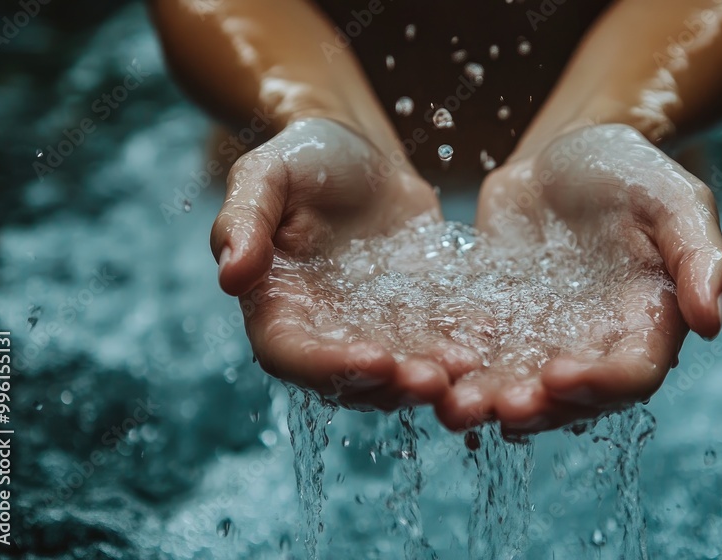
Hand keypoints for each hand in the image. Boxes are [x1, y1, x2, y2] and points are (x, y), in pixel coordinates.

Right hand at [212, 118, 475, 409]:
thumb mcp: (265, 174)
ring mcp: (375, 330)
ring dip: (433, 378)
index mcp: (278, 306)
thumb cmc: (302, 158)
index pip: (293, 355)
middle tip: (435, 381)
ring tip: (468, 368)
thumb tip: (231, 275)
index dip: (329, 366)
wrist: (359, 151)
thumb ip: (243, 220)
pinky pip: (441, 341)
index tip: (375, 361)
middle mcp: (325, 331)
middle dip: (394, 386)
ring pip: (402, 370)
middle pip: (353, 379)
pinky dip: (463, 347)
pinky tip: (491, 342)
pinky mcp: (418, 317)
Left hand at [435, 124, 721, 433]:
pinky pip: (474, 353)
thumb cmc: (633, 174)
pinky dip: (453, 367)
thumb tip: (712, 321)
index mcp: (646, 325)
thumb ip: (700, 256)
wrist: (567, 154)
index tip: (561, 375)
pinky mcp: (497, 324)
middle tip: (501, 408)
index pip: (632, 372)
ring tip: (455, 406)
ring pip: (516, 385)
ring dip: (488, 401)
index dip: (601, 382)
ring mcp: (542, 339)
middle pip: (569, 396)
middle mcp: (594, 346)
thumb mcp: (676, 201)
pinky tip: (427, 368)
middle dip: (536, 407)